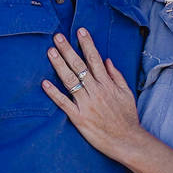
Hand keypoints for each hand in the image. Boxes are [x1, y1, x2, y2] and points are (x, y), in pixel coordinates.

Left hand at [43, 29, 150, 164]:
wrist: (127, 141)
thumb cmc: (127, 118)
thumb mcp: (127, 94)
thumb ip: (117, 76)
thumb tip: (106, 60)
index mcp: (108, 84)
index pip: (95, 59)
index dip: (87, 44)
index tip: (80, 31)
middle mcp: (96, 91)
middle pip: (79, 66)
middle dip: (68, 49)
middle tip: (57, 36)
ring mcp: (87, 104)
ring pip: (70, 81)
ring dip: (59, 65)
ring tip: (50, 52)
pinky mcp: (79, 118)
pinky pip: (64, 103)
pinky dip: (54, 93)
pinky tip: (44, 83)